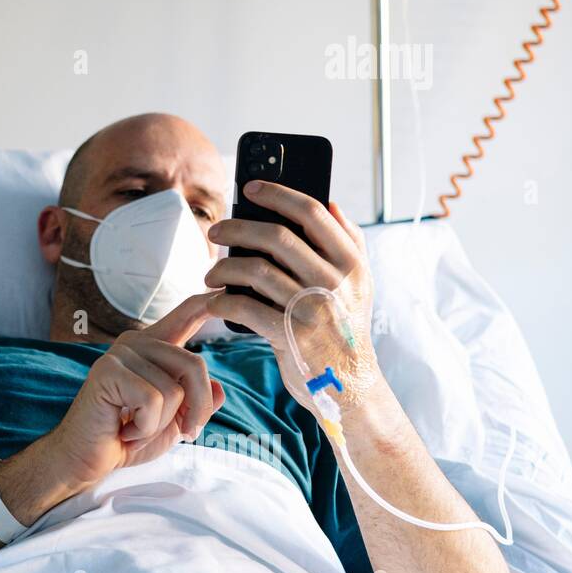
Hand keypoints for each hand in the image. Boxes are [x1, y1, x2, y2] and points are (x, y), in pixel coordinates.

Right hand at [44, 294, 225, 489]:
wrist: (86, 460)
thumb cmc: (129, 438)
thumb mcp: (174, 422)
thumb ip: (197, 403)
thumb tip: (219, 389)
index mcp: (154, 347)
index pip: (185, 316)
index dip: (207, 303)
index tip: (222, 285)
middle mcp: (136, 342)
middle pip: (194, 366)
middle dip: (196, 410)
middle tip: (181, 433)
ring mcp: (120, 353)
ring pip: (174, 390)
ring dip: (160, 425)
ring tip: (135, 430)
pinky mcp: (108, 371)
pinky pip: (152, 400)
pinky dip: (144, 428)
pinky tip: (124, 430)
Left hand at [203, 180, 380, 409]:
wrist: (350, 385)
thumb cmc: (346, 325)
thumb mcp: (360, 283)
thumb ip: (350, 241)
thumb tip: (330, 202)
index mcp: (350, 262)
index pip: (312, 212)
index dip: (278, 193)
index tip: (249, 187)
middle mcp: (334, 282)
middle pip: (276, 237)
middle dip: (237, 228)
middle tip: (215, 231)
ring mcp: (312, 309)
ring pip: (255, 271)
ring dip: (223, 268)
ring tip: (211, 273)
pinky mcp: (290, 337)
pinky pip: (245, 308)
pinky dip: (222, 302)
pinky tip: (213, 301)